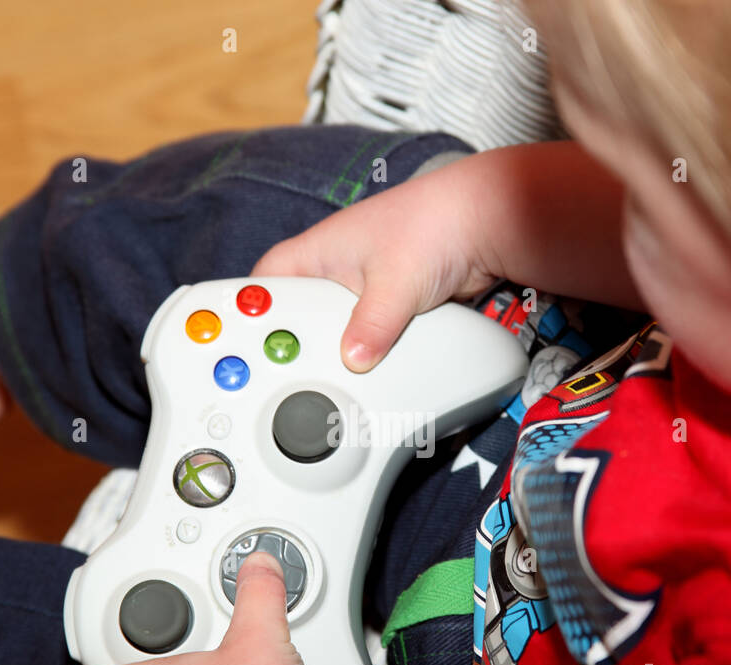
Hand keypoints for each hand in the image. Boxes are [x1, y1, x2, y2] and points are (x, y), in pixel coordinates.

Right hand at [252, 156, 499, 371]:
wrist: (486, 223)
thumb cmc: (435, 224)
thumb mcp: (395, 283)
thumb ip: (370, 326)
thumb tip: (352, 360)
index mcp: (317, 251)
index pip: (263, 284)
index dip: (249, 312)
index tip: (245, 345)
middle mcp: (334, 270)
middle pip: (296, 315)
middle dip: (296, 342)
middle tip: (293, 371)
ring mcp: (360, 290)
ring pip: (332, 330)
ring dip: (336, 350)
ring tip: (331, 375)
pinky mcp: (386, 308)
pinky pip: (365, 337)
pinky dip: (366, 352)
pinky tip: (368, 368)